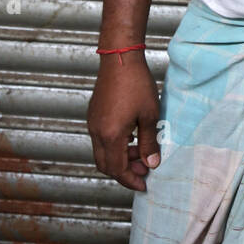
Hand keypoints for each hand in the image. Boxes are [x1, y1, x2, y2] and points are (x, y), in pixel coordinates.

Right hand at [87, 54, 160, 191]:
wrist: (120, 58)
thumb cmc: (137, 84)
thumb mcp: (149, 116)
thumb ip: (149, 143)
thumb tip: (151, 164)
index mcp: (110, 135)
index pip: (117, 169)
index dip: (131, 180)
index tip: (144, 185)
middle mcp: (96, 131)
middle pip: (106, 165)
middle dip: (124, 171)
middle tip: (144, 169)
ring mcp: (93, 122)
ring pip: (102, 152)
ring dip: (119, 157)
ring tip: (140, 152)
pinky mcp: (93, 114)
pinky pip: (100, 139)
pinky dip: (114, 145)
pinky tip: (131, 137)